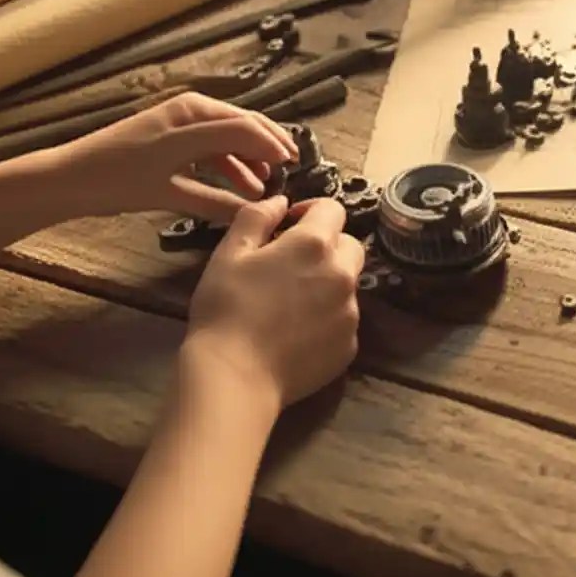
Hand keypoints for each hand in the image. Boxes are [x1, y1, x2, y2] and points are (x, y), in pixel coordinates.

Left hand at [46, 92, 297, 222]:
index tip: (295, 167)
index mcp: (195, 113)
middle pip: (243, 130)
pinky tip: (239, 191)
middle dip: (267, 150)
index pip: (249, 124)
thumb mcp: (172, 180)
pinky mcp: (172, 148)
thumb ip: (221, 186)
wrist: (68, 181)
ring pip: (230, 145)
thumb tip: (264, 193)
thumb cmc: (117, 175)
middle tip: (291, 172)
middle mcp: (192, 115)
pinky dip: (229, 171)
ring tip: (264, 189)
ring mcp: (182, 131)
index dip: (274, 144)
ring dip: (249, 164)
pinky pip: (213, 156)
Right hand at [184, 196, 365, 409]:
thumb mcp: (230, 253)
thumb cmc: (225, 308)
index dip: (311, 211)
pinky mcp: (350, 345)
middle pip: (350, 246)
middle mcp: (343, 274)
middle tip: (292, 263)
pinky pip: (344, 320)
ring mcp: (350, 312)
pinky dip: (327, 318)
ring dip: (328, 283)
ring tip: (291, 302)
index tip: (290, 224)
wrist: (235, 375)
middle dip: (327, 246)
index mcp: (315, 245)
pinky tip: (297, 332)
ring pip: (348, 284)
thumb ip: (257, 217)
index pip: (332, 209)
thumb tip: (281, 201)